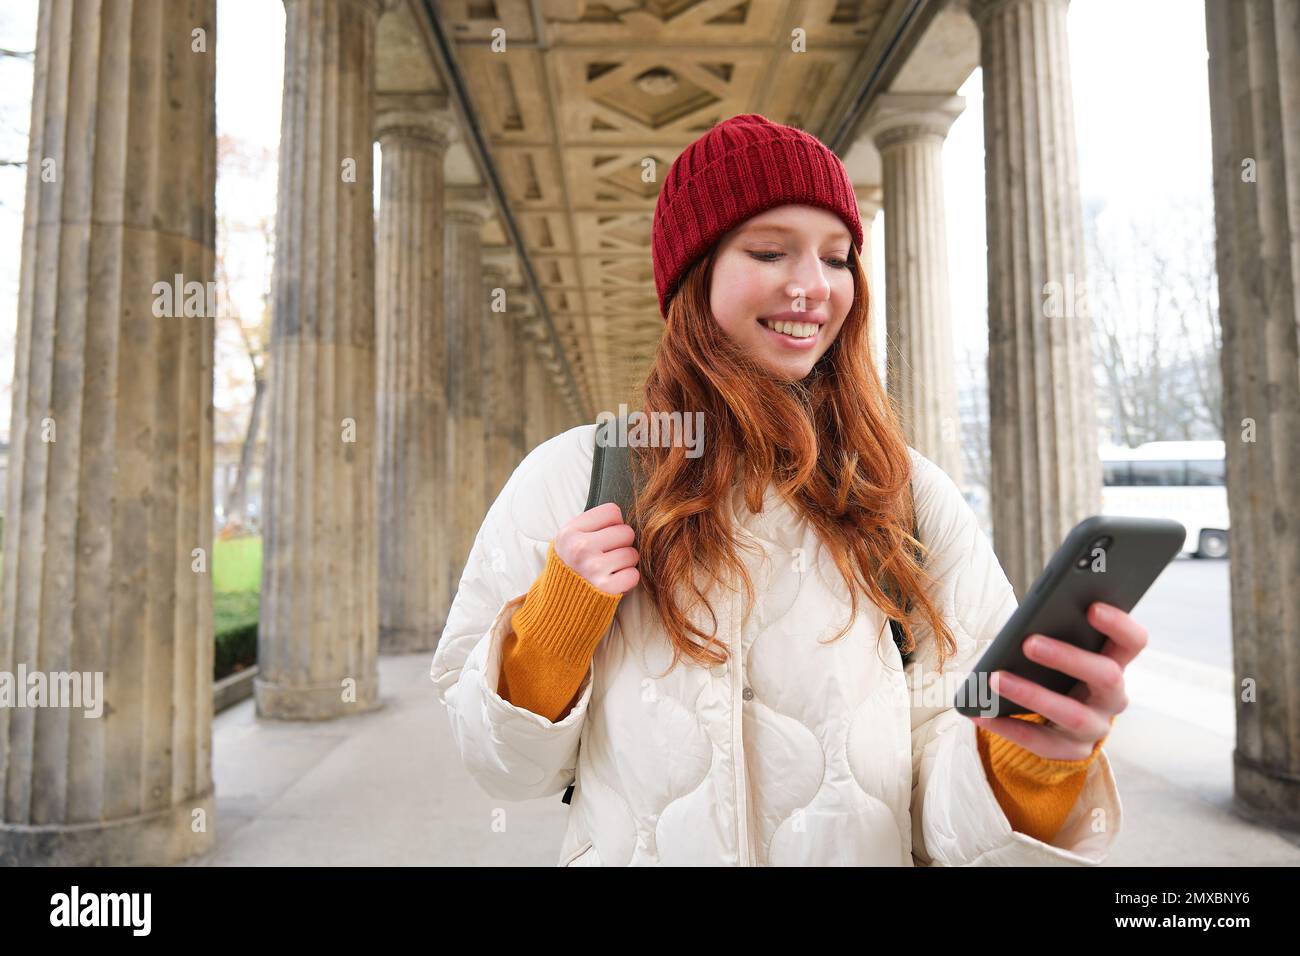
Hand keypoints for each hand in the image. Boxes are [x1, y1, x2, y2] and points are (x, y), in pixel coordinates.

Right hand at [553, 502, 640, 594]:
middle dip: (621, 544)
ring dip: (625, 563)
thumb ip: (589, 525)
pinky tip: (612, 582)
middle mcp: (581, 548)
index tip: (604, 536)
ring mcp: (594, 568)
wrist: (558, 607)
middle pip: (626, 531)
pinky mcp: (607, 588)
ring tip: (609, 570)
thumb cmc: (570, 569)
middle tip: (607, 556)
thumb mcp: (567, 542)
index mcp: (570, 532)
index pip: (612, 511)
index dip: (613, 524)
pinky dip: (627, 580)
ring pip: (632, 553)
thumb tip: (621, 516)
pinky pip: (634, 575)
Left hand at [963, 601, 1142, 759]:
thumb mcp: (1063, 653)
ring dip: (1031, 694)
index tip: (1091, 607)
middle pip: (1106, 675)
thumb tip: (1027, 621)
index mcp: (1115, 663)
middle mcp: (1113, 697)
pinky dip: (1007, 726)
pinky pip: (1040, 741)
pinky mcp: (1072, 752)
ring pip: (1072, 714)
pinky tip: (980, 712)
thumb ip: (1057, 635)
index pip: (1133, 642)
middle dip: (1067, 657)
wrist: (1060, 724)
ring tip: (994, 678)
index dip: (1119, 624)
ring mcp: (1096, 728)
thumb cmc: (1056, 672)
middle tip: (1028, 642)